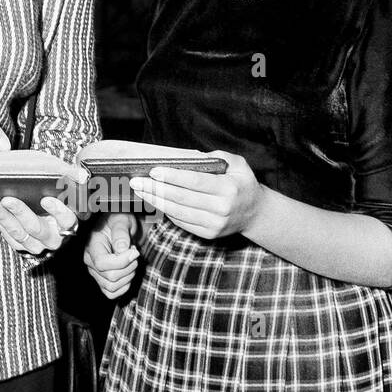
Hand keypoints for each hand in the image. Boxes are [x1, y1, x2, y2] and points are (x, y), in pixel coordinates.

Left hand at [0, 164, 88, 255]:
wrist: (32, 192)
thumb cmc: (46, 183)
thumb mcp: (57, 175)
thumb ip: (70, 174)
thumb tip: (83, 176)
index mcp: (68, 220)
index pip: (68, 220)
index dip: (58, 211)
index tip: (46, 199)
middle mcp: (55, 236)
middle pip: (38, 229)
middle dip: (22, 213)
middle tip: (8, 199)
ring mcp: (38, 243)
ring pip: (22, 235)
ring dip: (6, 219)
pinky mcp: (23, 246)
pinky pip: (12, 239)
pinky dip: (2, 225)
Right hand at [83, 212, 139, 297]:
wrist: (119, 227)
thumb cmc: (120, 221)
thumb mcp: (122, 220)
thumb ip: (121, 232)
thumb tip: (122, 250)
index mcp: (92, 245)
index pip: (102, 263)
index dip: (122, 261)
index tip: (135, 250)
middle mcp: (90, 261)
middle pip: (110, 277)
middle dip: (129, 267)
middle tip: (134, 253)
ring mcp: (95, 272)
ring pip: (112, 287)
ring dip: (128, 276)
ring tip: (131, 261)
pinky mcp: (101, 280)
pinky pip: (112, 293)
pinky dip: (124, 286)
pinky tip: (128, 272)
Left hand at [128, 152, 262, 239]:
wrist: (255, 213)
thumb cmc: (243, 183)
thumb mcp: (238, 164)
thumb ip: (217, 157)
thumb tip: (188, 157)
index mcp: (228, 189)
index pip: (195, 182)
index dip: (172, 177)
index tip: (153, 170)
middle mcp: (221, 209)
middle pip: (181, 198)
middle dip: (155, 189)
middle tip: (136, 181)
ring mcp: (214, 224)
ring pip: (178, 212)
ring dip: (155, 201)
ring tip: (140, 191)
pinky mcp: (208, 234)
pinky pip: (182, 222)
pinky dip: (166, 211)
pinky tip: (155, 201)